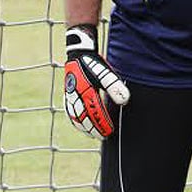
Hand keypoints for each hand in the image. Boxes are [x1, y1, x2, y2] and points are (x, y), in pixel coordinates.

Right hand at [64, 24, 129, 139]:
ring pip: (75, 117)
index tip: (110, 132)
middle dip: (94, 129)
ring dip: (84, 128)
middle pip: (84, 119)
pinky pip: (70, 113)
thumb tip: (125, 101)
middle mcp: (76, 97)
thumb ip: (115, 87)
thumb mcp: (107, 73)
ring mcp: (70, 97)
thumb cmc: (94, 64)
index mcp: (86, 93)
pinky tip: (81, 126)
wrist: (78, 54)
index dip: (102, 124)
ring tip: (93, 135)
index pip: (95, 114)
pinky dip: (75, 121)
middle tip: (104, 137)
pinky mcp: (67, 95)